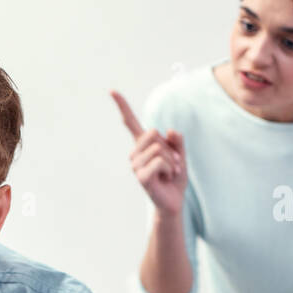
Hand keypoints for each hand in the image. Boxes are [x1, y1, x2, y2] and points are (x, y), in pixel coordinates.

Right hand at [111, 90, 186, 216]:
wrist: (173, 202)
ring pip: (159, 148)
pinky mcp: (140, 177)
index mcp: (143, 145)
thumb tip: (170, 130)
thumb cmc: (175, 178)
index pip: (130, 122)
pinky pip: (160, 161)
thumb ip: (178, 141)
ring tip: (170, 172)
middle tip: (173, 163)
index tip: (112, 90)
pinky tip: (166, 178)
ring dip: (172, 160)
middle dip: (170, 147)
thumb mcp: (181, 155)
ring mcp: (135, 165)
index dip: (122, 106)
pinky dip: (170, 168)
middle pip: (154, 133)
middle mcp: (135, 153)